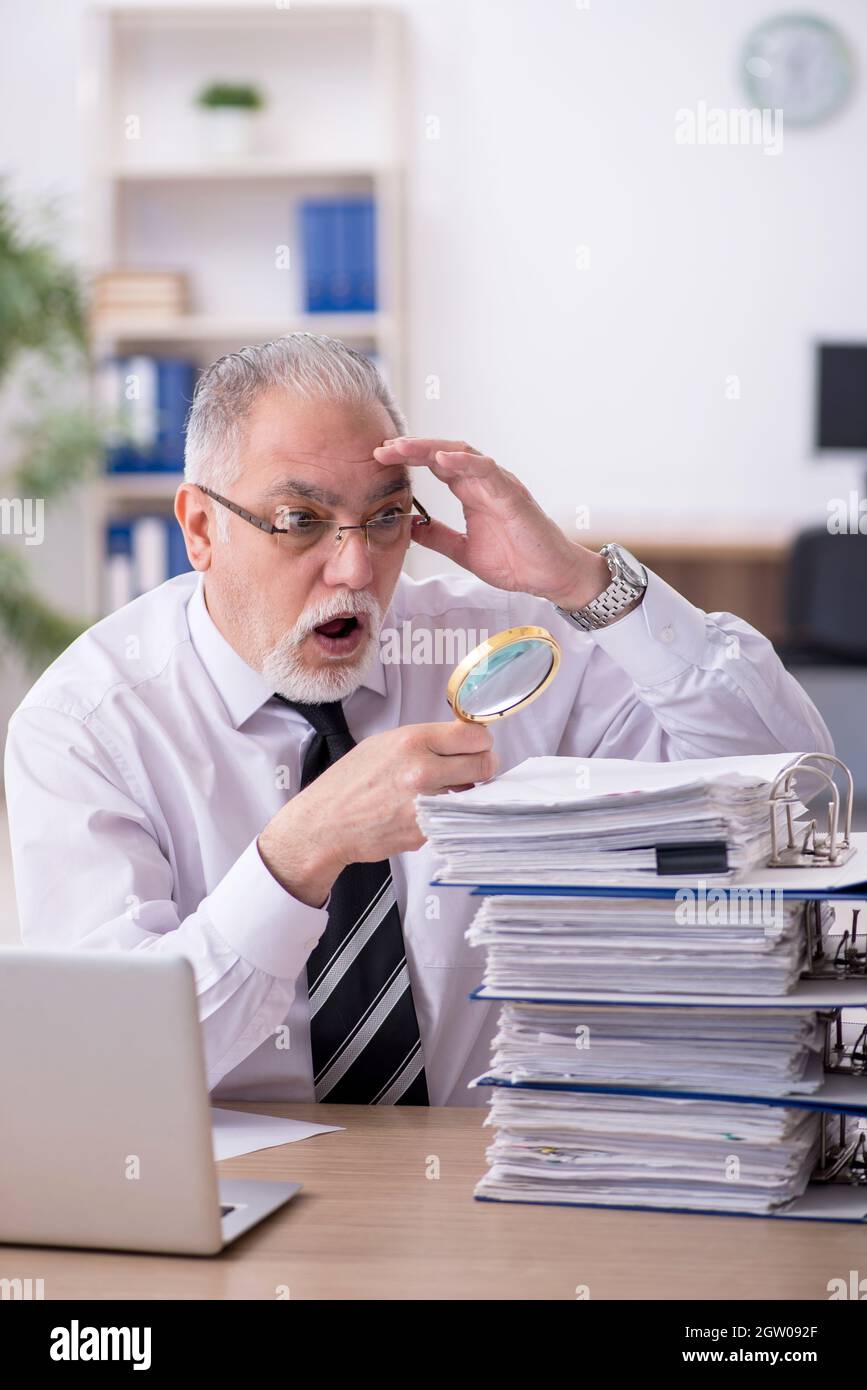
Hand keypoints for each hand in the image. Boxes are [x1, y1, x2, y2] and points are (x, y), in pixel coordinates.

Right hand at [257, 720, 497, 906]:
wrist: (324, 824)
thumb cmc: (350, 783)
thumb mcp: (384, 744)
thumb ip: (425, 741)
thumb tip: (462, 742)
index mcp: (412, 742)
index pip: (475, 736)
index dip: (480, 742)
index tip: (477, 746)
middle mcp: (422, 771)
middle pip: (484, 764)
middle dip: (481, 767)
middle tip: (470, 771)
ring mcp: (425, 804)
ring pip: (473, 795)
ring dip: (465, 794)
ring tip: (441, 792)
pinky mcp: (425, 832)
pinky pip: (452, 818)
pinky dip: (446, 815)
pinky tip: (423, 811)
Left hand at [373, 436, 609, 609]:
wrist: (549, 576)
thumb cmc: (516, 560)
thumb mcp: (464, 551)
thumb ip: (439, 537)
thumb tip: (410, 526)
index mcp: (471, 493)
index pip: (435, 466)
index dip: (408, 460)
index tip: (379, 460)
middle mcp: (483, 482)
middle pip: (443, 453)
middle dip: (412, 448)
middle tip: (381, 449)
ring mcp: (498, 485)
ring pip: (462, 454)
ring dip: (430, 448)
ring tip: (403, 448)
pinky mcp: (513, 494)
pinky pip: (487, 470)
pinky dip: (464, 463)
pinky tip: (442, 459)